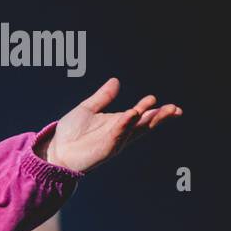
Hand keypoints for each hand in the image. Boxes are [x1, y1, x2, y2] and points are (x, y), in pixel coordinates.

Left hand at [43, 77, 181, 172]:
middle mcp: (120, 132)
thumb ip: (102, 97)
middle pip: (145, 124)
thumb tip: (116, 81)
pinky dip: (126, 124)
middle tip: (175, 109)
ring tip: (161, 110)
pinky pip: (119, 134)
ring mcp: (115, 141)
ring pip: (136, 130)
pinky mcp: (106, 148)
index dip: (149, 108)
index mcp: (118, 122)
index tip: (155, 99)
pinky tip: (132, 114)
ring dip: (148, 119)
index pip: (139, 114)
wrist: (56, 149)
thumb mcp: (87, 109)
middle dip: (160, 117)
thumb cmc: (71, 133)